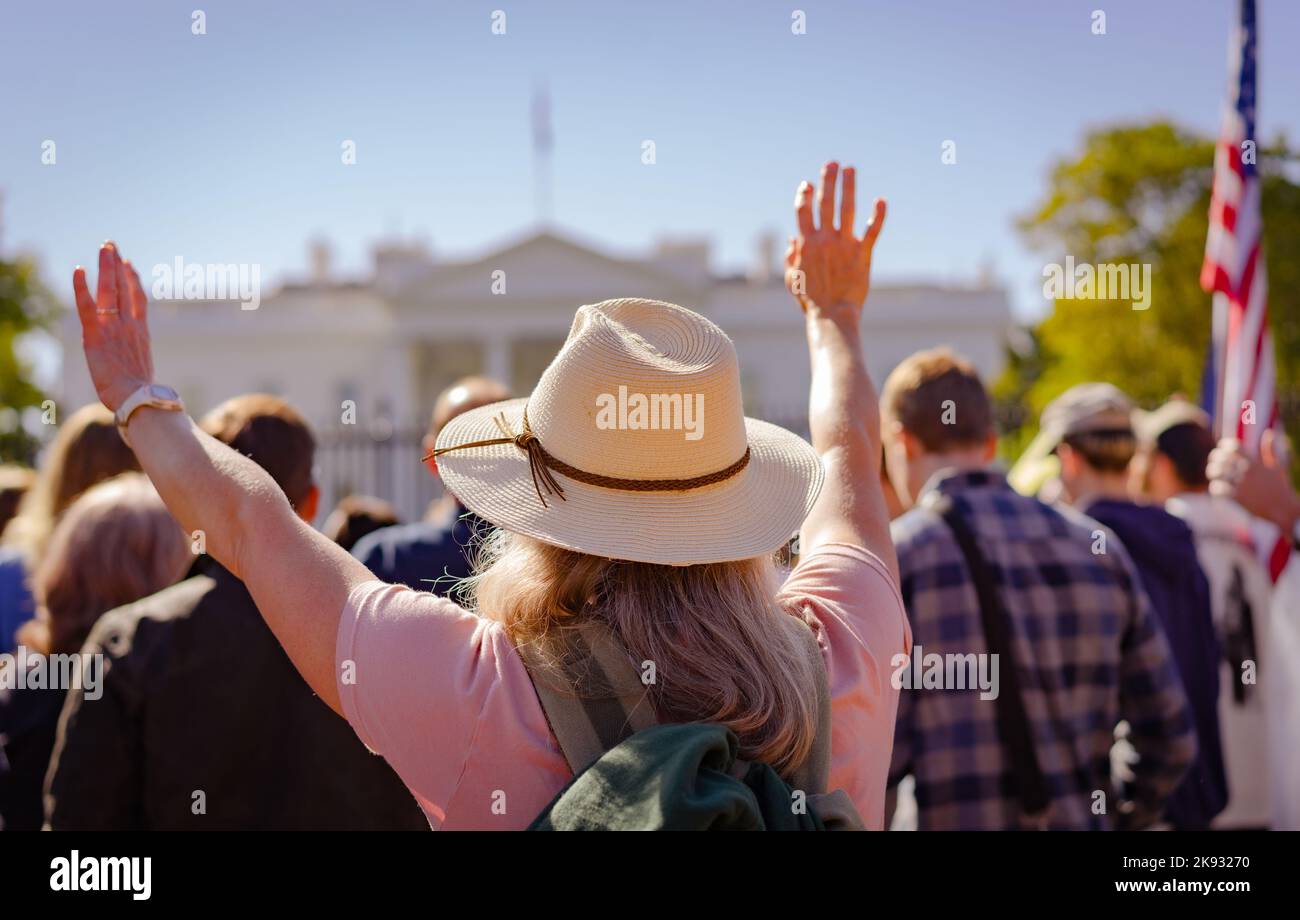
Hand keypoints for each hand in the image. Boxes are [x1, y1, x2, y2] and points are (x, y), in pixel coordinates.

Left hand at [73, 242, 154, 411]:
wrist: (137, 397)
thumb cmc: (140, 392)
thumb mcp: (142, 370)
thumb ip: (137, 359)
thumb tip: (141, 370)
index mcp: (141, 332)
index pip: (138, 299)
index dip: (133, 279)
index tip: (129, 264)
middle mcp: (129, 324)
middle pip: (125, 287)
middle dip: (118, 265)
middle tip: (112, 246)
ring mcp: (113, 327)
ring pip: (111, 290)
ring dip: (106, 266)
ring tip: (104, 248)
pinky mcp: (96, 335)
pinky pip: (88, 306)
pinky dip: (82, 287)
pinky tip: (79, 271)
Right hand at [784, 161, 885, 321]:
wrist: (832, 315)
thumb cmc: (811, 300)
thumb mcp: (792, 278)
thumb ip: (791, 256)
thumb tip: (792, 238)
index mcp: (807, 244)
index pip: (803, 211)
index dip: (805, 195)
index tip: (808, 184)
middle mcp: (825, 240)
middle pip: (825, 203)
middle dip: (827, 180)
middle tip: (832, 163)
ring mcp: (844, 245)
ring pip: (847, 209)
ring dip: (848, 187)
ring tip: (850, 169)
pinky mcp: (862, 254)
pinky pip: (872, 230)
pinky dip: (878, 215)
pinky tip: (881, 200)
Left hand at [1208, 430, 1299, 531]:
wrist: (1283, 510)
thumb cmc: (1280, 487)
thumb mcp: (1278, 466)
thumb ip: (1270, 450)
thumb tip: (1268, 433)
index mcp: (1256, 463)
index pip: (1235, 447)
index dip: (1225, 445)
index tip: (1221, 447)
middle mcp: (1247, 472)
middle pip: (1222, 458)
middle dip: (1215, 458)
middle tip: (1214, 461)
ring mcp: (1241, 485)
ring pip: (1217, 473)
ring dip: (1212, 472)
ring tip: (1213, 473)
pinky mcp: (1237, 498)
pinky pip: (1217, 488)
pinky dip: (1214, 487)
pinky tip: (1217, 487)